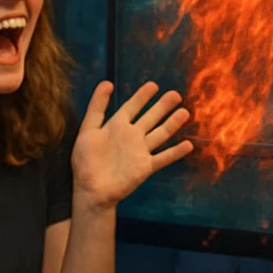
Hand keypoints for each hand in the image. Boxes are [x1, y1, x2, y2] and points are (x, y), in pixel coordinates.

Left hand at [70, 81, 192, 209]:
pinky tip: (188, 145)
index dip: (142, 96)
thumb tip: (107, 82)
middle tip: (176, 94)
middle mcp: (131, 136)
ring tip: (185, 112)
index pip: (132, 107)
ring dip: (172, 124)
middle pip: (150, 117)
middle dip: (162, 106)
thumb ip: (96, 107)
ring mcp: (140, 151)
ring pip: (160, 134)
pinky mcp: (145, 167)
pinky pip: (163, 158)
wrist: (90, 190)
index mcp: (116, 126)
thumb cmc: (85, 161)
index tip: (153, 85)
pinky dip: (175, 152)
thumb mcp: (88, 130)